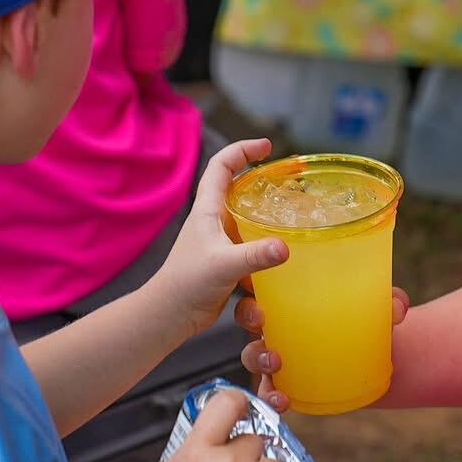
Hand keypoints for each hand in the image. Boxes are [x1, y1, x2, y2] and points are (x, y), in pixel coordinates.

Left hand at [144, 139, 290, 339]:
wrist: (170, 316)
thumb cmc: (187, 284)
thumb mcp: (223, 265)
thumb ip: (255, 256)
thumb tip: (284, 248)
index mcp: (208, 210)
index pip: (221, 166)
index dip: (242, 150)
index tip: (267, 145)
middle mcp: (214, 221)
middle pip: (238, 188)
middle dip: (261, 180)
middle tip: (288, 180)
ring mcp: (221, 242)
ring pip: (249, 221)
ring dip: (266, 221)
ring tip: (290, 221)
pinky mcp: (228, 264)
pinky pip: (252, 251)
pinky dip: (265, 258)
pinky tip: (274, 275)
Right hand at [237, 286, 409, 411]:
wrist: (377, 352)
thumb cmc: (365, 321)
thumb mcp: (375, 309)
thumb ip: (388, 304)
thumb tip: (396, 305)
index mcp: (289, 299)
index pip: (259, 292)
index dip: (250, 299)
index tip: (258, 306)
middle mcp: (278, 326)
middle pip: (248, 324)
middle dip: (248, 319)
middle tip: (261, 327)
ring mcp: (281, 356)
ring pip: (254, 358)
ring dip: (258, 361)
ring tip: (275, 365)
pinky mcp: (290, 383)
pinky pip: (271, 391)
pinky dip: (272, 397)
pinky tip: (282, 401)